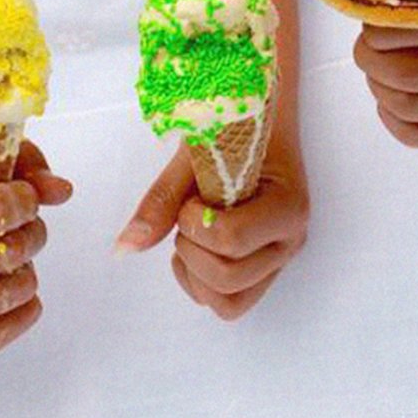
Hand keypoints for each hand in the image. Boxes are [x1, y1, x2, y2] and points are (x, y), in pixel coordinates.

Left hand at [115, 142, 308, 320]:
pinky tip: (198, 244)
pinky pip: (225, 303)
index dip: (194, 222)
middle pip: (228, 279)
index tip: (194, 195)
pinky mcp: (261, 268)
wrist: (259, 114)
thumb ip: (164, 199)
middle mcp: (289, 240)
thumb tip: (127, 247)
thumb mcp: (198, 153)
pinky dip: (198, 282)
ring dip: (196, 270)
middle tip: (191, 212)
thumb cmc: (236, 124)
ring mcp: (277, 258)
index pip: (231, 240)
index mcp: (287, 207)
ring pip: (228, 302)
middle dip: (192, 248)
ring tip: (196, 230)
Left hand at [353, 0, 417, 147]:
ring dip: (377, 86)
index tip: (369, 19)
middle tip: (364, 46)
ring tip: (376, 65)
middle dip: (371, 61)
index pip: (415, 28)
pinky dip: (389, 118)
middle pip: (411, 74)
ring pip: (410, 107)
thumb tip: (360, 0)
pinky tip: (386, 97)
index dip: (377, 28)